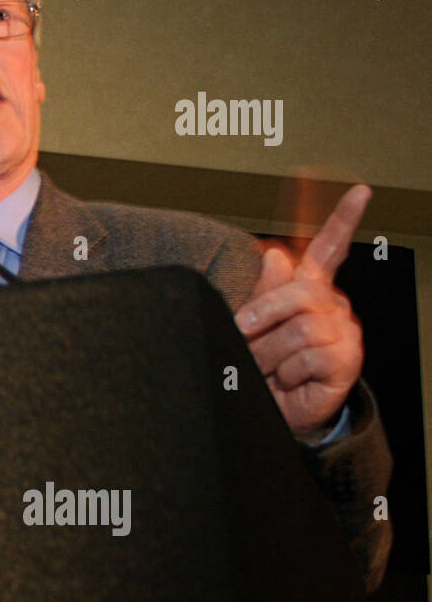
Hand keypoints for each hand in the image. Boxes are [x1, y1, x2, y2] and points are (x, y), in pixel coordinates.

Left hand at [234, 185, 369, 438]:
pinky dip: (287, 371)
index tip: (360, 191)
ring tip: (267, 367)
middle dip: (262, 312)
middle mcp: (333, 307)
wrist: (278, 409)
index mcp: (312, 290)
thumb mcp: (256, 325)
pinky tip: (289, 379)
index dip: (344, 220)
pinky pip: (308, 356)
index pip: (329, 250)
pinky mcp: (346, 359)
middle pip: (300, 293)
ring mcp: (344, 333)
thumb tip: (273, 254)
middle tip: (241, 332)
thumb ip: (264, 291)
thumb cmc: (266, 365)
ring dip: (270, 351)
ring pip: (300, 328)